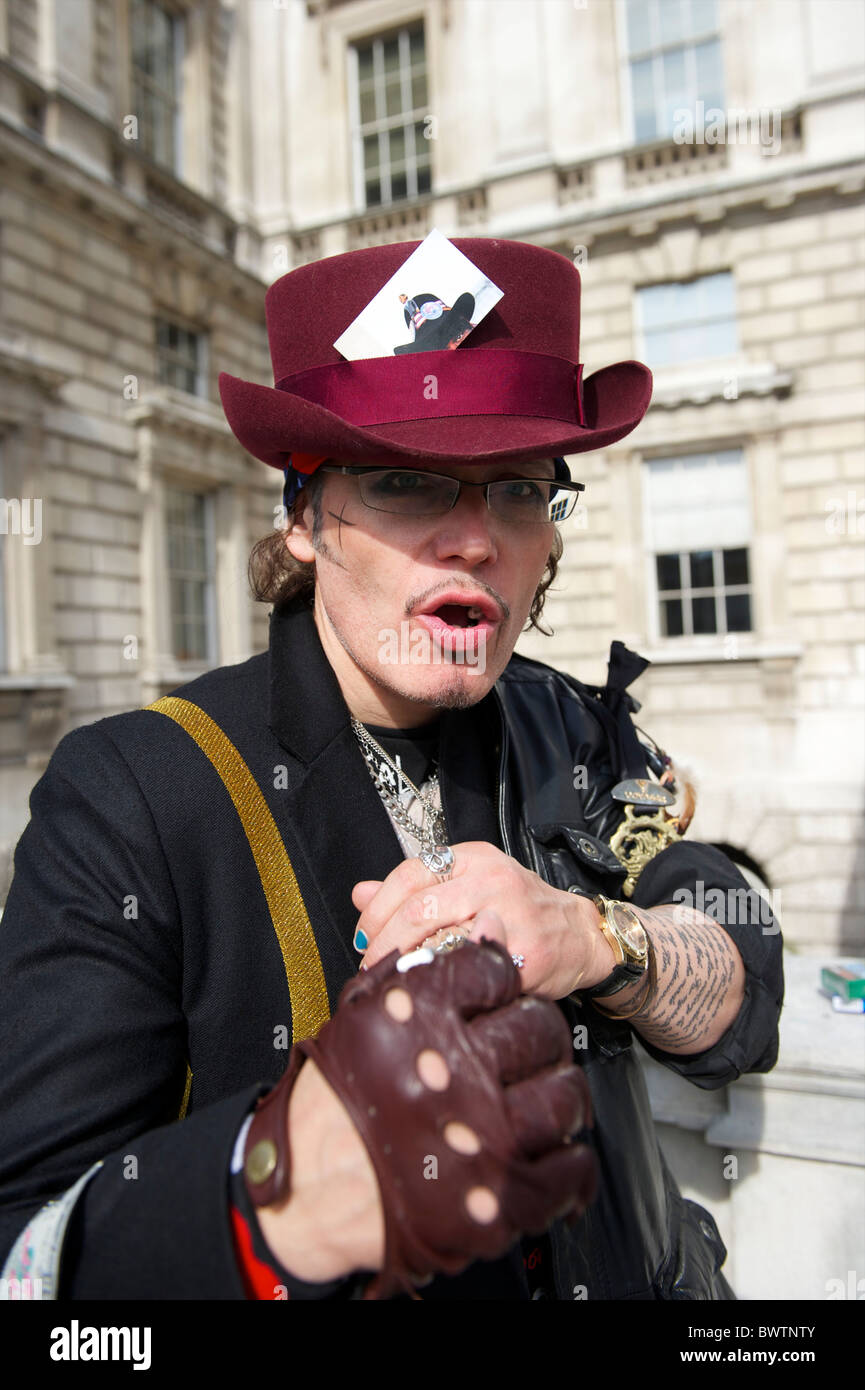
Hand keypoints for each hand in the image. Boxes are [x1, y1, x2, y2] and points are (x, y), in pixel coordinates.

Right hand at [257, 939, 597, 1297]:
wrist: (310, 1192)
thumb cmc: (329, 1107)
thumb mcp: (358, 1018)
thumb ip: (410, 967)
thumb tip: (478, 929)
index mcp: (415, 1019)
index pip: (493, 972)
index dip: (505, 977)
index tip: (506, 988)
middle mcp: (453, 1071)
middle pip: (537, 1028)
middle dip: (538, 1030)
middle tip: (531, 1042)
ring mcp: (483, 1135)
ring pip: (562, 1094)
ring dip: (562, 1090)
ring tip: (549, 1094)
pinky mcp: (504, 1197)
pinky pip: (567, 1168)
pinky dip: (570, 1157)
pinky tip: (558, 1149)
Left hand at [352, 840, 615, 998]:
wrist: (579, 934)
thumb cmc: (518, 908)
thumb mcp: (469, 884)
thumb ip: (416, 888)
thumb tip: (360, 893)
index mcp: (473, 858)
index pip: (410, 874)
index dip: (378, 909)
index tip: (363, 936)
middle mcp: (492, 879)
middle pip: (419, 908)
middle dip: (385, 943)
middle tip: (371, 967)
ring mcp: (511, 914)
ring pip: (442, 939)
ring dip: (408, 965)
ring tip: (393, 980)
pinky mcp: (526, 952)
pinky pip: (472, 969)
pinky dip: (445, 982)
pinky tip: (431, 990)